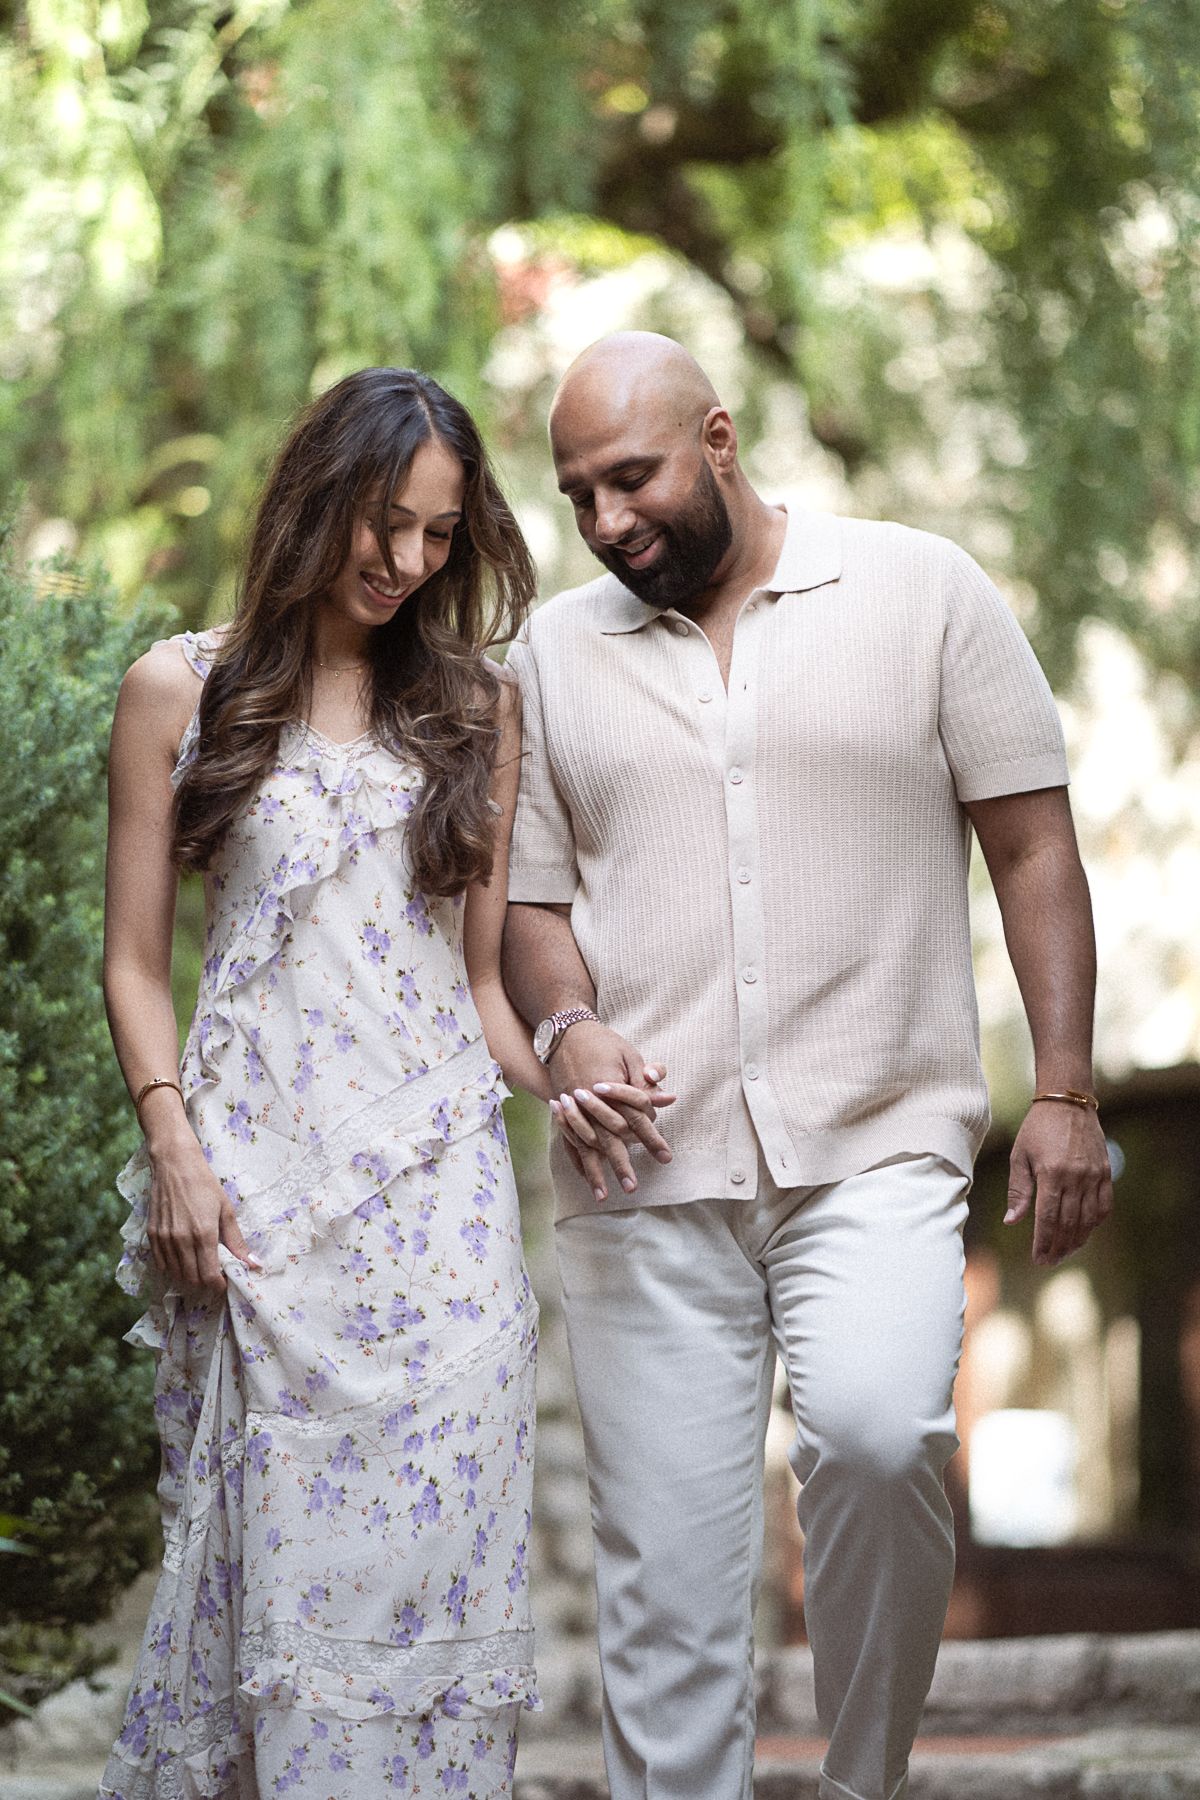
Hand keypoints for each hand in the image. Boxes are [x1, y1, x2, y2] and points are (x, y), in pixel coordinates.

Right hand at [147, 1131, 260, 1292]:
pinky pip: (160, 1264)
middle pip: (192, 1279)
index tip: (224, 1283)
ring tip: (198, 1268)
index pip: (208, 1276)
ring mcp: (164, 1239)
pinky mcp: (152, 1235)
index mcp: (204, 1234)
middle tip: (213, 1276)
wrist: (175, 1165)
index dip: (218, 1285)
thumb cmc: (204, 1185)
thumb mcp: (226, 1210)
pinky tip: (182, 1261)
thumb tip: (253, 1264)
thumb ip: (237, 1241)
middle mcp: (182, 1240)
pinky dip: (172, 1268)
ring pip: (175, 1274)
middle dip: (204, 1284)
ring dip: (188, 1277)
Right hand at [545, 1022, 674, 1203]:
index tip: (665, 1158)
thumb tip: (669, 1098)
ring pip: (586, 1145)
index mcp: (609, 1088)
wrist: (565, 1032)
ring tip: (603, 1195)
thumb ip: (646, 1081)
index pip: (636, 1119)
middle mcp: (589, 1102)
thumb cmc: (603, 1042)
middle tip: (632, 1188)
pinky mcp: (562, 1110)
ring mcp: (572, 1108)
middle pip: (609, 1139)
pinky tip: (584, 1177)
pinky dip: (577, 1159)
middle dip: (621, 1165)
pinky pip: (569, 1140)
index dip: (652, 1139)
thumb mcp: (629, 1056)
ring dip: (595, 1171)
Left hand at [1004, 1101, 1112, 1265]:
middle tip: (1049, 1261)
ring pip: (1088, 1219)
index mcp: (1051, 1174)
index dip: (1043, 1242)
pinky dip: (1095, 1223)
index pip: (1048, 1218)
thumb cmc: (1037, 1128)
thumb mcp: (1019, 1156)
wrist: (1067, 1103)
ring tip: (1065, 1252)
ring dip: (1077, 1240)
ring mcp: (1094, 1175)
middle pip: (1069, 1224)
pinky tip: (1084, 1232)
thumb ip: (1018, 1190)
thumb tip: (1012, 1221)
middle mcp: (1076, 1177)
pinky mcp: (1106, 1172)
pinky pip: (1104, 1206)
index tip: (1038, 1259)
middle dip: (1058, 1247)